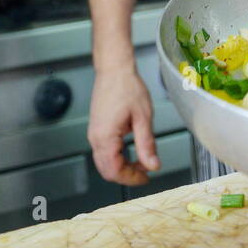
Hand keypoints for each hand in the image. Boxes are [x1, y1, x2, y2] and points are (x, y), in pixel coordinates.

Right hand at [88, 65, 160, 184]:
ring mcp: (94, 133)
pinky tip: (131, 149)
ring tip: (141, 159)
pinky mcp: (96, 128)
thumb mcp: (143, 117)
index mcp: (105, 137)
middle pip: (107, 170)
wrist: (114, 69)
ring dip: (122, 166)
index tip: (147, 177)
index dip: (132, 178)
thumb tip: (153, 165)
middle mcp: (95, 138)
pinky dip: (117, 156)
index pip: (115, 171)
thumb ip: (147, 144)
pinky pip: (104, 151)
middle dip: (127, 175)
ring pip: (104, 162)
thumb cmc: (127, 87)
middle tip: (146, 171)